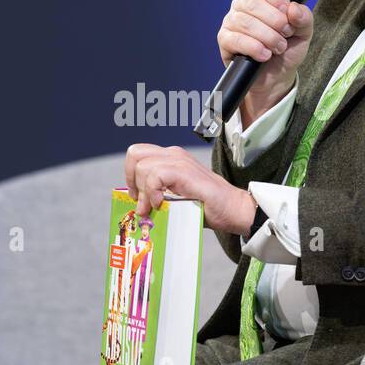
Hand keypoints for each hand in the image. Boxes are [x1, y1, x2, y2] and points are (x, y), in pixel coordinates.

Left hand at [124, 144, 255, 234]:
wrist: (233, 210)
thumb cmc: (207, 207)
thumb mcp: (175, 198)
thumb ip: (157, 195)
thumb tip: (137, 206)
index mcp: (171, 158)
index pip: (137, 154)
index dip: (130, 175)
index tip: (137, 197)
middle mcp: (174, 154)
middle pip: (135, 154)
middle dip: (132, 180)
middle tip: (142, 201)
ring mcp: (180, 161)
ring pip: (142, 165)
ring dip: (143, 192)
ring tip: (154, 207)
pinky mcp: (185, 171)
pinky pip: (155, 175)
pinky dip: (153, 192)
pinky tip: (162, 203)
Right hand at [217, 0, 314, 117]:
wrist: (276, 77)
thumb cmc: (286, 51)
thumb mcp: (303, 33)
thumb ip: (304, 18)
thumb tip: (294, 8)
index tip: (287, 15)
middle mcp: (243, 6)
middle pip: (252, 2)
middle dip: (274, 21)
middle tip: (285, 35)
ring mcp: (231, 22)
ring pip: (245, 22)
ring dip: (267, 37)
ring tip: (277, 48)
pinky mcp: (224, 40)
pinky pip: (235, 39)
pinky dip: (254, 48)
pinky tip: (264, 55)